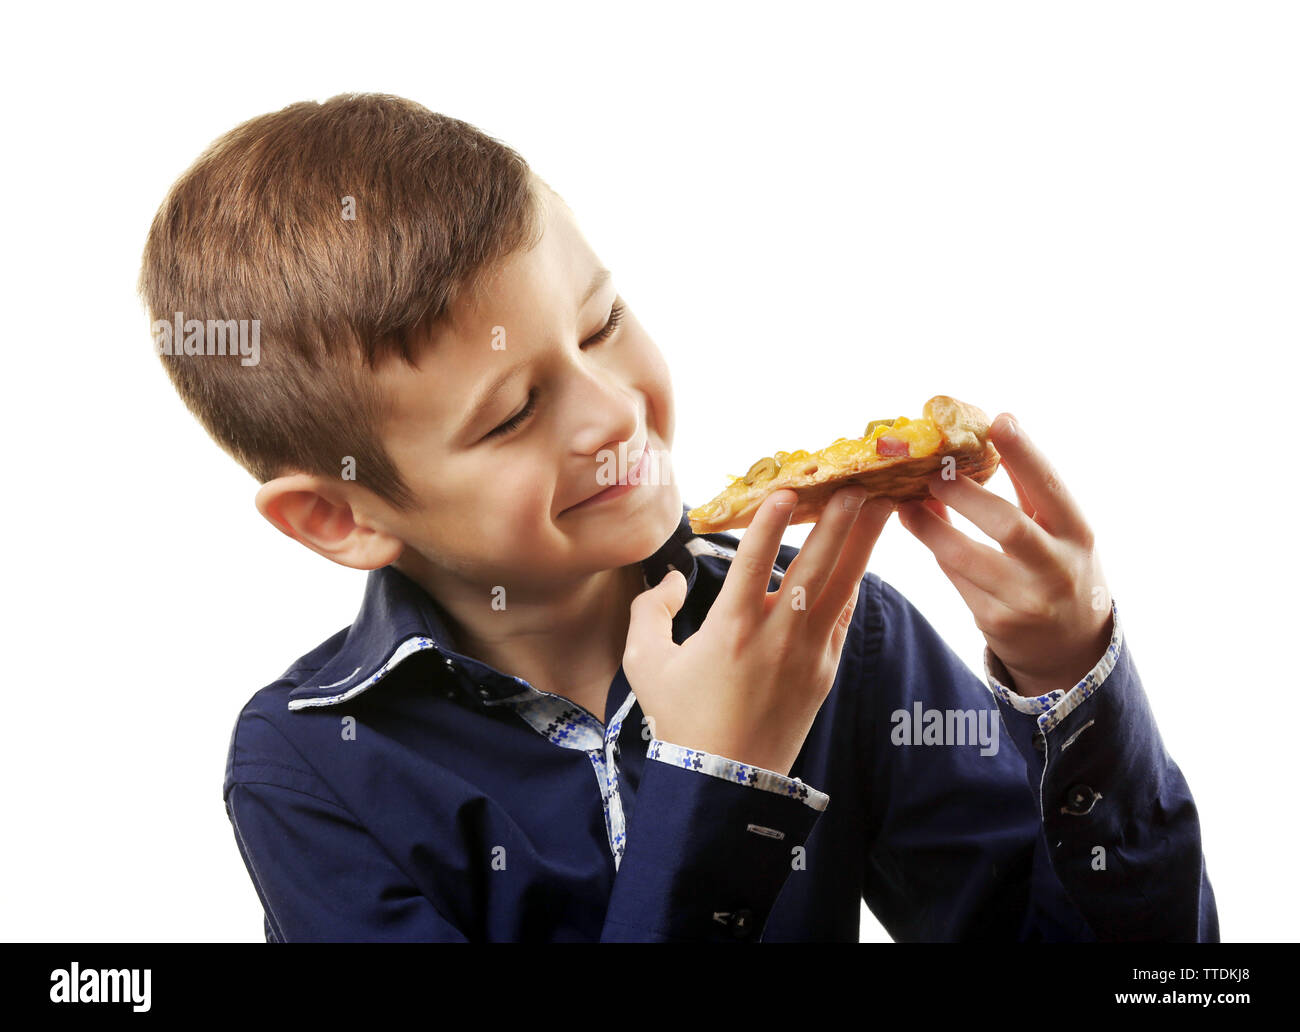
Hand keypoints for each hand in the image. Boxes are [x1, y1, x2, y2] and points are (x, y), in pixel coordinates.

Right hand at [623, 486, 892, 774]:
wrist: (725, 782)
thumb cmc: (680, 720)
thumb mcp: (645, 665)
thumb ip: (651, 612)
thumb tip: (674, 577)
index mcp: (729, 629)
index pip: (753, 564)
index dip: (768, 524)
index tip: (786, 490)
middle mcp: (774, 636)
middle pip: (814, 569)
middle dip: (838, 524)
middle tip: (858, 485)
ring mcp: (806, 654)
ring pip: (840, 588)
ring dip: (861, 545)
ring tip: (883, 508)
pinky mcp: (824, 671)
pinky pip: (842, 617)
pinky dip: (852, 584)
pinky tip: (862, 558)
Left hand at [896, 413, 1112, 698]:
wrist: (1071, 648)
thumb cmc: (1060, 568)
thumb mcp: (1063, 531)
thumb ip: (1031, 490)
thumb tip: (994, 429)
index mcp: (1078, 535)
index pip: (1051, 488)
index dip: (1025, 453)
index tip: (998, 420)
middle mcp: (1056, 569)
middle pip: (1008, 526)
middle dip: (965, 496)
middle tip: (932, 473)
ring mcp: (1025, 601)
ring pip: (966, 558)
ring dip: (930, 527)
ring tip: (907, 503)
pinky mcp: (996, 622)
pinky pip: (956, 579)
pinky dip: (936, 550)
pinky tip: (920, 528)